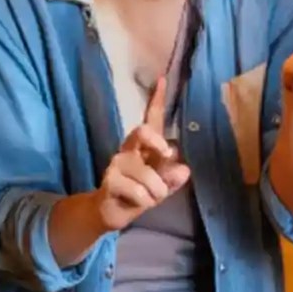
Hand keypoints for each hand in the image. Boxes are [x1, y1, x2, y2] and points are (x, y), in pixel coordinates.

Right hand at [93, 77, 190, 231]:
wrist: (112, 212)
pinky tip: (135, 202)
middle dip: (157, 143)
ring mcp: (117, 164)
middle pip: (142, 131)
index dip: (157, 99)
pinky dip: (145, 202)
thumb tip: (184, 170)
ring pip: (148, 176)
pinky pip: (139, 192)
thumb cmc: (141, 193)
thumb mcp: (163, 184)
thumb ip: (174, 177)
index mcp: (143, 145)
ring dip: (157, 192)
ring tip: (150, 198)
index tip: (163, 79)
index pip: (151, 119)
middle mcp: (128, 149)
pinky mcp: (109, 181)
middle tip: (167, 155)